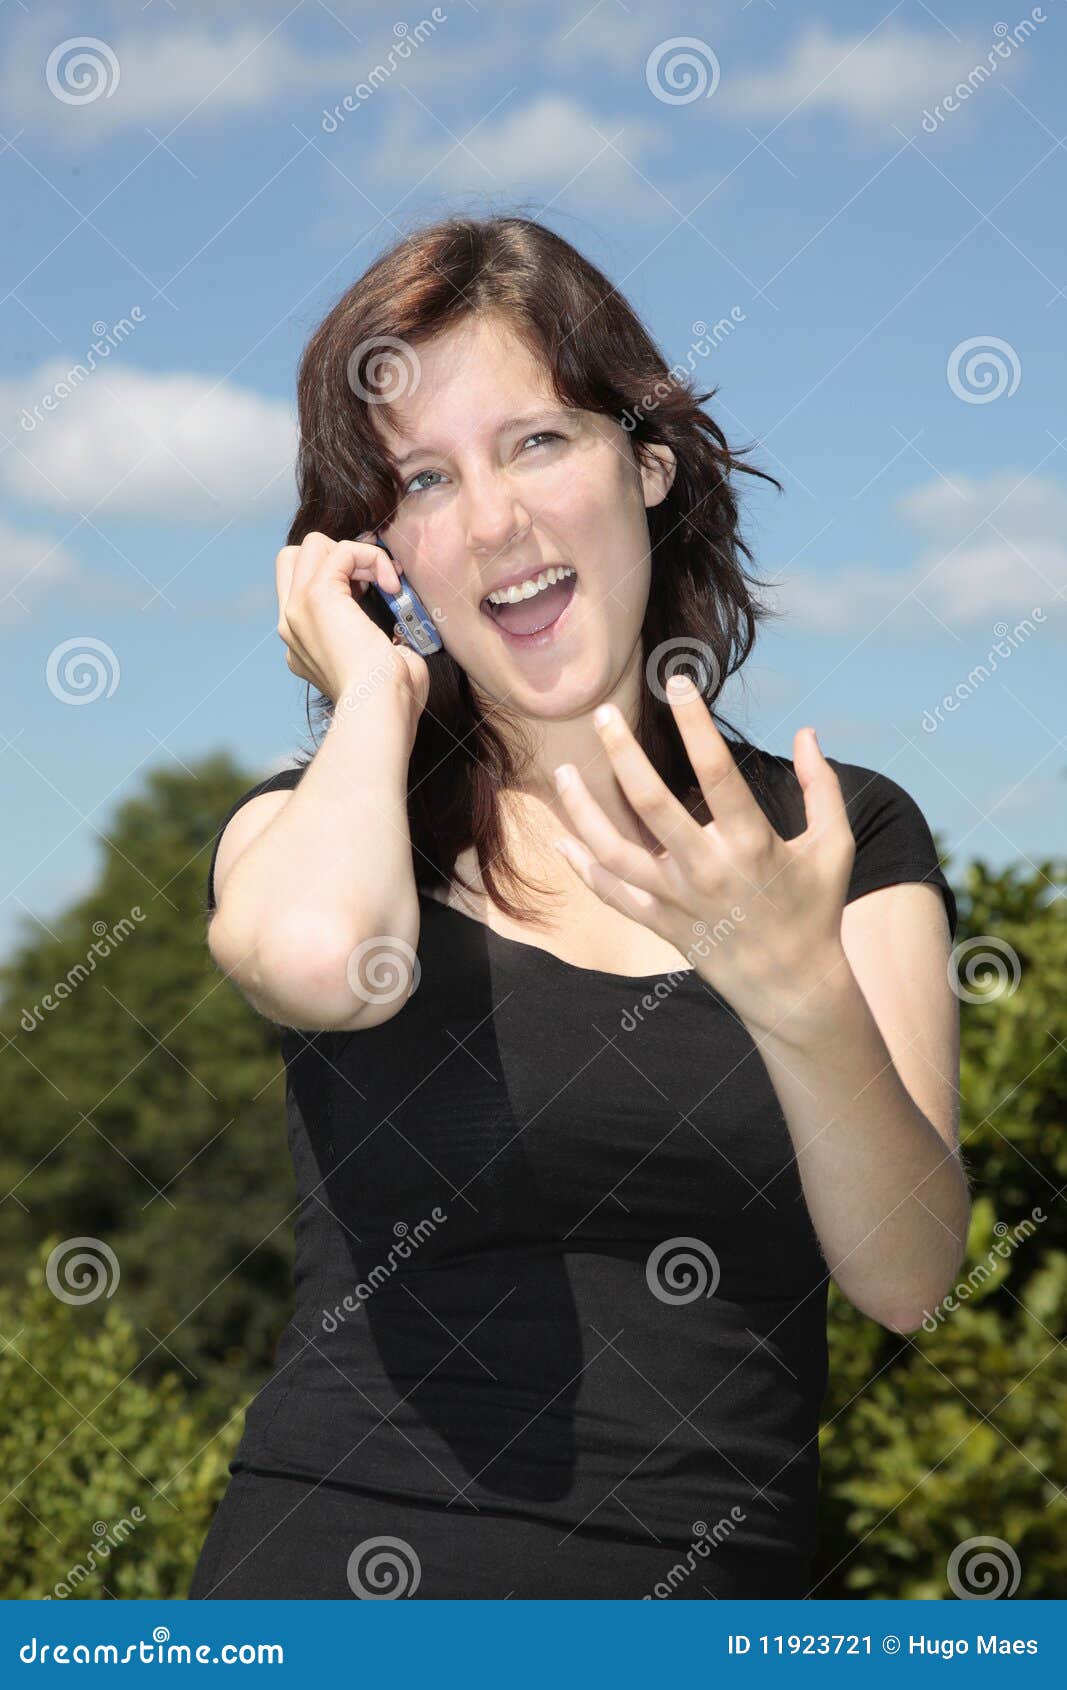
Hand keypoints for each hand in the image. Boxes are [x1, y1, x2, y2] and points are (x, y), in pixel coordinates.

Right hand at [275, 530, 429, 717]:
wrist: (379, 711)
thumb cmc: (390, 700)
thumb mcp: (377, 662)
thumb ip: (375, 637)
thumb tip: (395, 621)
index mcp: (302, 642)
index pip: (300, 585)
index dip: (338, 576)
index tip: (374, 592)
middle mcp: (291, 624)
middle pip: (295, 557)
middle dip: (337, 556)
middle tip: (374, 582)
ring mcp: (298, 609)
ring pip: (313, 545)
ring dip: (356, 554)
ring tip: (386, 583)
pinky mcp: (317, 597)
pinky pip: (342, 551)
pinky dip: (372, 557)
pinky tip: (392, 586)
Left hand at [550, 675, 855, 1037]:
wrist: (794, 989)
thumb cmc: (815, 909)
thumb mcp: (834, 847)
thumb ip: (823, 787)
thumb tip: (808, 731)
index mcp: (752, 844)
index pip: (717, 771)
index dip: (696, 723)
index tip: (679, 682)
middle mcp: (708, 870)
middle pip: (651, 805)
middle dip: (623, 754)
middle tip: (602, 714)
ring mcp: (679, 900)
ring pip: (615, 852)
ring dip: (583, 811)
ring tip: (564, 771)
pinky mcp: (662, 925)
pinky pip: (613, 894)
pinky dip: (583, 868)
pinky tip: (560, 838)